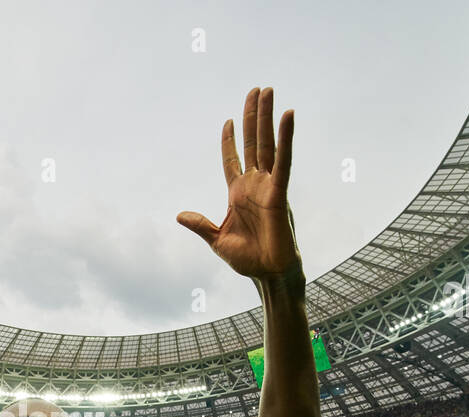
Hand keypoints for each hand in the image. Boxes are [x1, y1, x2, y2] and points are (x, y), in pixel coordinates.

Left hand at [178, 87, 298, 276]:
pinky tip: (288, 115)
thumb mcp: (216, 240)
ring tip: (269, 91)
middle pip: (252, 142)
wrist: (267, 275)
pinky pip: (284, 160)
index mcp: (238, 194)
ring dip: (267, 117)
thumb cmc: (247, 260)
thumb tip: (180, 215)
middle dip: (252, 116)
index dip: (229, 140)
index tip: (227, 119)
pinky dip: (287, 137)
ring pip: (267, 144)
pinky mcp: (280, 192)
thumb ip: (200, 224)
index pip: (232, 159)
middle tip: (256, 90)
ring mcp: (268, 185)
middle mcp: (254, 185)